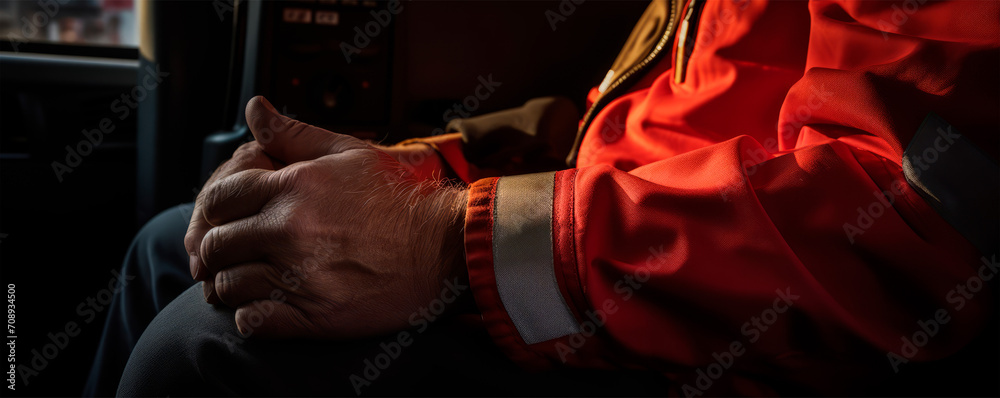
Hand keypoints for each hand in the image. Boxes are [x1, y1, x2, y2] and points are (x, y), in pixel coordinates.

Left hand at [195, 96, 468, 338]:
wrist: (444, 247)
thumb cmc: (400, 199)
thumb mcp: (349, 153)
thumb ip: (294, 133)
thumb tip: (255, 109)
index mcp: (293, 187)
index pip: (219, 199)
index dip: (216, 210)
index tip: (230, 218)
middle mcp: (290, 231)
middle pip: (217, 244)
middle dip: (221, 247)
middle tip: (239, 251)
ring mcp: (300, 276)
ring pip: (229, 285)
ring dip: (235, 282)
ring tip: (255, 278)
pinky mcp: (314, 316)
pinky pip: (252, 321)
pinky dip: (251, 315)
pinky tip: (268, 304)